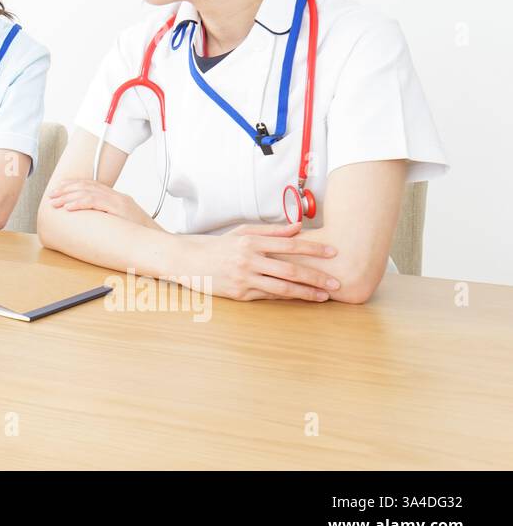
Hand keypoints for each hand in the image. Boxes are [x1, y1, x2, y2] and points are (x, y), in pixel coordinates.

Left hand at [47, 178, 160, 231]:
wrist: (158, 239)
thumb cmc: (141, 234)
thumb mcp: (123, 222)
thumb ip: (109, 217)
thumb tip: (93, 222)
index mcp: (117, 198)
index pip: (91, 185)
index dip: (73, 185)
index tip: (59, 189)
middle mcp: (117, 196)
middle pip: (87, 186)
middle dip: (66, 189)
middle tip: (52, 195)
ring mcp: (118, 201)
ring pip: (87, 193)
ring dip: (68, 197)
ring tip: (56, 202)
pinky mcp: (119, 209)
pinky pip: (95, 203)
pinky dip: (79, 204)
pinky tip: (68, 207)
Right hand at [185, 222, 341, 301]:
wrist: (189, 261)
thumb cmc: (218, 245)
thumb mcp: (242, 232)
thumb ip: (272, 231)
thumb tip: (299, 227)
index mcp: (251, 241)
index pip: (290, 244)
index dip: (314, 249)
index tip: (333, 252)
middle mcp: (249, 260)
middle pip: (291, 269)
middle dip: (316, 276)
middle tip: (336, 282)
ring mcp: (244, 278)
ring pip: (282, 287)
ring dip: (306, 292)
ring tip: (324, 295)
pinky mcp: (240, 294)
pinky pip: (269, 296)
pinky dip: (287, 297)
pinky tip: (301, 297)